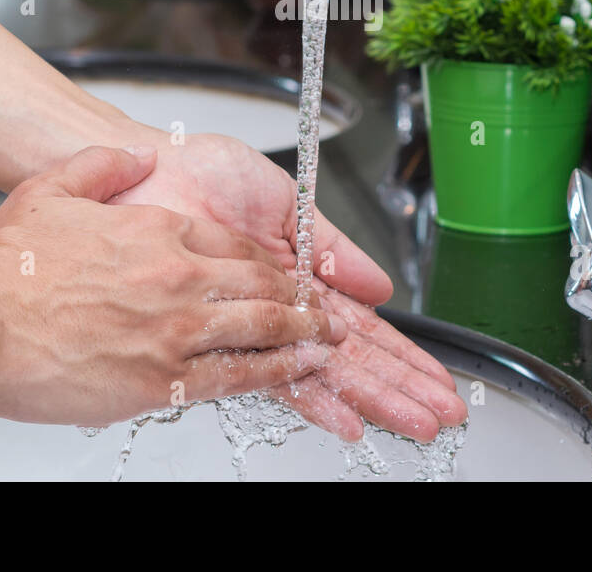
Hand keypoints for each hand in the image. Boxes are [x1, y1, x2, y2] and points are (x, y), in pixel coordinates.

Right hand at [0, 145, 345, 425]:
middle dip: (300, 300)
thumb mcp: (50, 189)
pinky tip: (300, 374)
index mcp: (155, 232)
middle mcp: (176, 276)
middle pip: (261, 285)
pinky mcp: (161, 377)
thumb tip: (133, 153)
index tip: (284, 276)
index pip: (234, 247)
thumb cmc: (2, 265)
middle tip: (324, 312)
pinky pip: (238, 374)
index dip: (268, 264)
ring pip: (262, 327)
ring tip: (327, 344)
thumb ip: (100, 165)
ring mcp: (174, 327)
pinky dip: (278, 372)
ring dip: (303, 335)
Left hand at [108, 128, 467, 440]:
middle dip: (400, 387)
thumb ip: (333, 247)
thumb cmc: (203, 172)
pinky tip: (349, 419)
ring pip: (324, 372)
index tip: (435, 378)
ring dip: (373, 399)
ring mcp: (254, 324)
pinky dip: (316, 398)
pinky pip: (274, 374)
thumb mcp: (287, 201)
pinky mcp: (222, 335)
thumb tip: (382, 285)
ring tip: (413, 423)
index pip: (362, 325)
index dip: (402, 353)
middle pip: (352, 358)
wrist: (151, 168)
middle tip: (439, 414)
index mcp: (300, 276)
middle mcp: (279, 308)